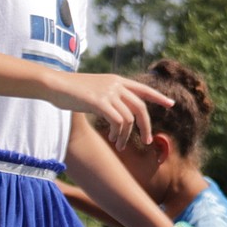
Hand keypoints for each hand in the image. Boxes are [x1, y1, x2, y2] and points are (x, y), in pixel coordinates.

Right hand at [47, 72, 170, 149]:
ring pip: (128, 119)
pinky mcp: (100, 102)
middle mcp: (116, 85)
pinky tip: (111, 138)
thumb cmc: (72, 90)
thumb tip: (119, 113)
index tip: (171, 104)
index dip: (158, 97)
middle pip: (141, 108)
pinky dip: (117, 133)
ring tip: (118, 145)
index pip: (143, 89)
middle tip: (147, 140)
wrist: (55, 85)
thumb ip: (109, 97)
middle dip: (146, 126)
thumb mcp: (95, 90)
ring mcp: (108, 93)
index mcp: (117, 80)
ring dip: (126, 135)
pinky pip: (117, 121)